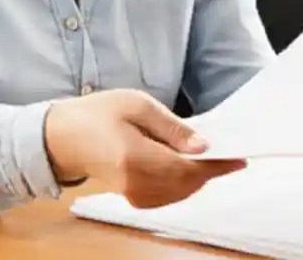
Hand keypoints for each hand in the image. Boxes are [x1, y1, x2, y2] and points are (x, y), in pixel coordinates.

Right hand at [44, 89, 244, 207]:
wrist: (63, 137)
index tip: (239, 158)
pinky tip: (187, 166)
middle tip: (229, 154)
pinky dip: (183, 184)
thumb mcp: (137, 105)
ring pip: (179, 193)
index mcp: (135, 157)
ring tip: (210, 157)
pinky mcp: (132, 197)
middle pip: (187, 184)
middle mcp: (134, 183)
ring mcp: (132, 194)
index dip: (216, 165)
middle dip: (210, 170)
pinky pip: (167, 196)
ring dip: (198, 177)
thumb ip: (172, 128)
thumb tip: (203, 146)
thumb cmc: (97, 114)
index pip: (187, 168)